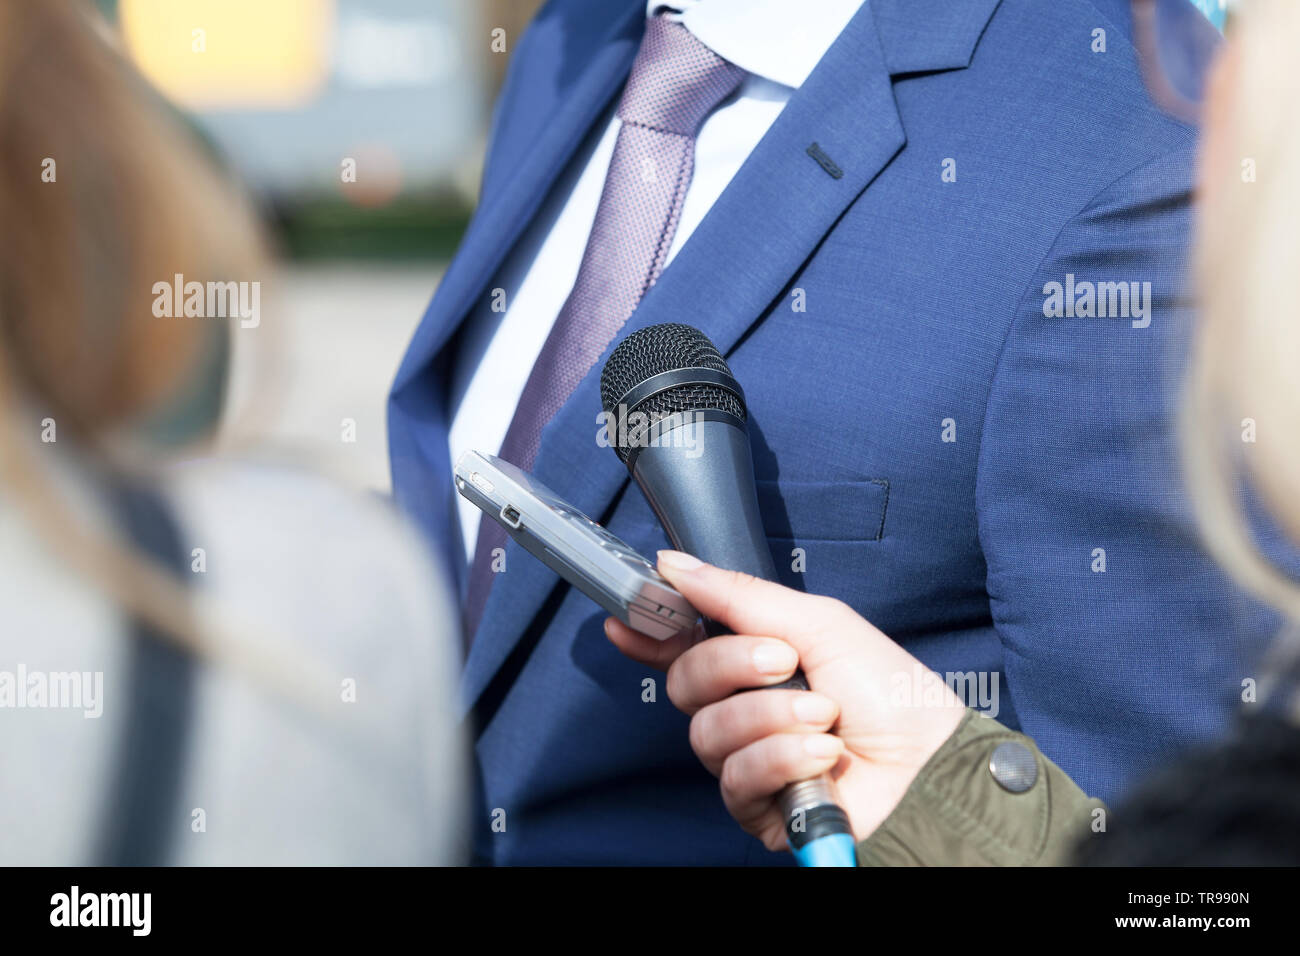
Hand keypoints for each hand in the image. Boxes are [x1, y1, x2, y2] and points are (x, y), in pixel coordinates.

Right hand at [605, 550, 964, 850]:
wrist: (928, 763)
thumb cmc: (889, 692)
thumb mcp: (817, 622)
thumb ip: (739, 596)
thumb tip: (675, 565)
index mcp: (753, 661)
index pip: (681, 646)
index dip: (649, 633)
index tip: (624, 619)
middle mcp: (742, 709)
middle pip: (685, 682)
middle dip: (732, 665)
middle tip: (784, 661)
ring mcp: (747, 759)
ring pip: (707, 732)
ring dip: (771, 717)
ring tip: (824, 716)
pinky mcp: (759, 807)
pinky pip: (736, 777)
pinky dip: (782, 757)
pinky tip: (822, 756)